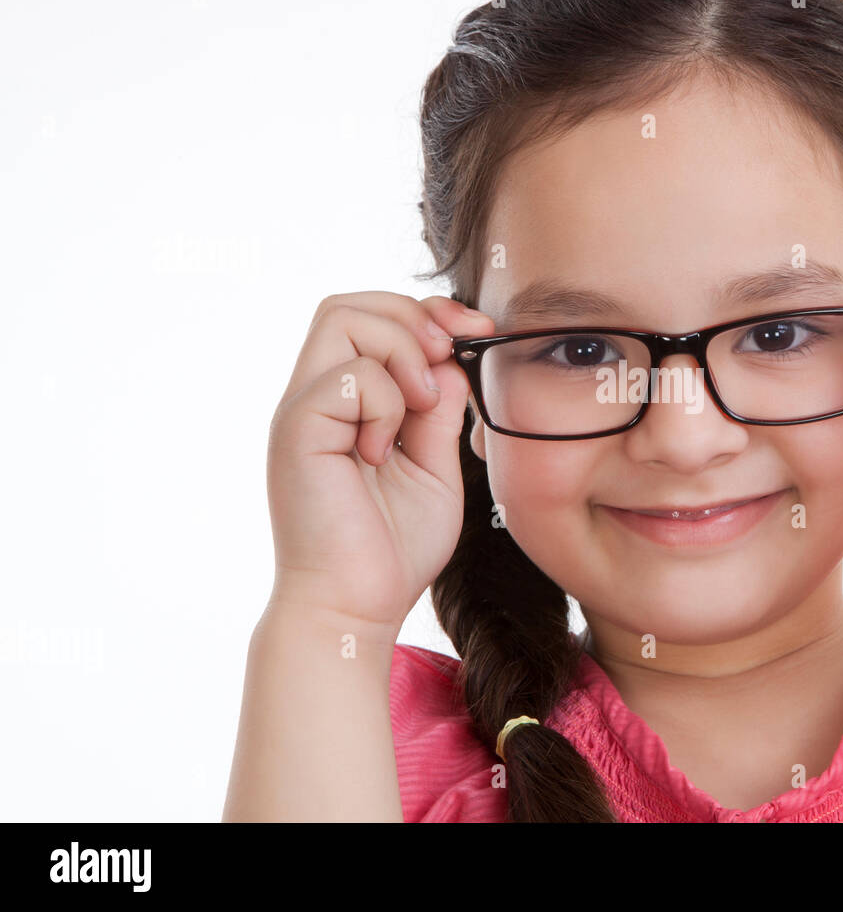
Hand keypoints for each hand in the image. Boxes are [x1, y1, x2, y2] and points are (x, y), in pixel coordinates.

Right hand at [265, 291, 495, 630]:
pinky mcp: (296, 431)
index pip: (372, 316)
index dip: (428, 311)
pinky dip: (384, 402)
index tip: (477, 331)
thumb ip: (439, 408)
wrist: (357, 607)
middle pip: (349, 303)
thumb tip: (450, 357)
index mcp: (346, 401)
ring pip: (342, 318)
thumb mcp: (435, 464)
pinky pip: (346, 376)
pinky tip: (383, 449)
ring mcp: (301, 410)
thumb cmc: (393, 547)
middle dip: (413, 315)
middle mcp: (316, 397)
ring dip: (400, 351)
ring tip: (419, 406)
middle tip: (448, 356)